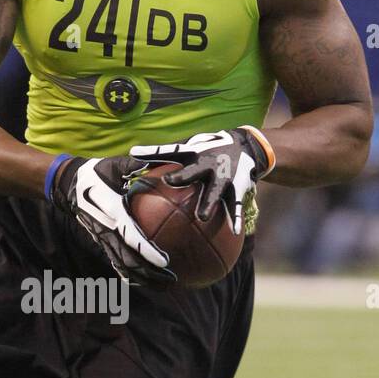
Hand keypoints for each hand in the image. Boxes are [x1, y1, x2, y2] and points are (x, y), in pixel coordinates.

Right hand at [51, 155, 175, 285]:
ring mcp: (103, 239)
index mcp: (114, 213)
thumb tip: (166, 159)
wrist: (69, 185)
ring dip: (142, 278)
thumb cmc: (96, 173)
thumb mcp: (117, 164)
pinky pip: (117, 262)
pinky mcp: (102, 242)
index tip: (165, 262)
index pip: (132, 237)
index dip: (148, 251)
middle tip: (171, 281)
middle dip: (149, 274)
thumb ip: (139, 164)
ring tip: (162, 286)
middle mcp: (108, 230)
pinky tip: (143, 282)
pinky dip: (130, 274)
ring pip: (123, 265)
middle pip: (129, 260)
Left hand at [128, 127, 274, 233]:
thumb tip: (133, 157)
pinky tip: (235, 232)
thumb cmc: (208, 150)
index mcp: (194, 154)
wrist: (246, 146)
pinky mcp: (237, 188)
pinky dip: (236, 218)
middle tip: (168, 181)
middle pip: (193, 171)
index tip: (136, 154)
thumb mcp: (190, 149)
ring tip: (202, 217)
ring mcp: (224, 176)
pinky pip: (236, 206)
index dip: (153, 152)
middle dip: (182, 176)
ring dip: (208, 204)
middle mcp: (208, 164)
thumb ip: (164, 155)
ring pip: (214, 192)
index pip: (170, 151)